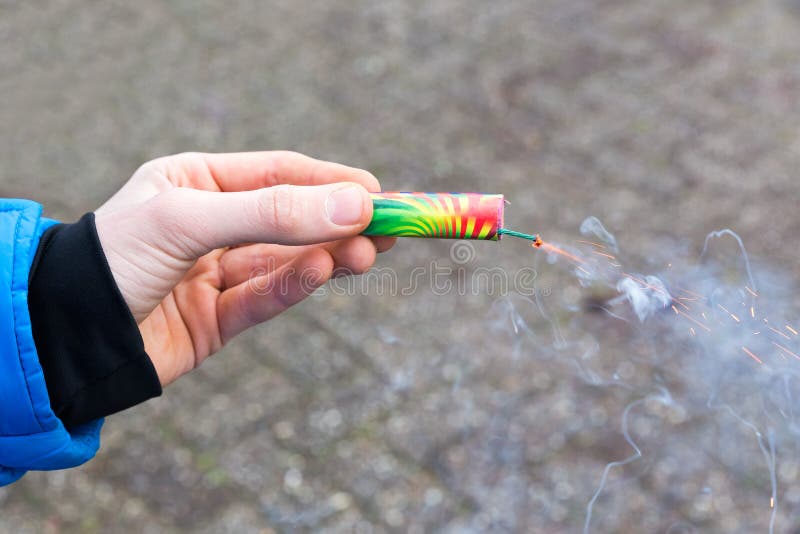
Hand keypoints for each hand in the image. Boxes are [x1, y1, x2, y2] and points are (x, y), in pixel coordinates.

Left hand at [94, 151, 394, 385]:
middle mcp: (211, 224)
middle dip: (338, 223)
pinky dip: (296, 286)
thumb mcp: (190, 220)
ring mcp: (216, 273)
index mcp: (197, 182)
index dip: (330, 181)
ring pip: (285, 260)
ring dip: (327, 256)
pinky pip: (266, 297)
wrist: (66, 338)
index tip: (377, 193)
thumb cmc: (114, 258)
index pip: (278, 173)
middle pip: (291, 219)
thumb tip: (355, 204)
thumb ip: (272, 212)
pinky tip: (323, 273)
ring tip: (366, 255)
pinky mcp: (219, 319)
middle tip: (387, 230)